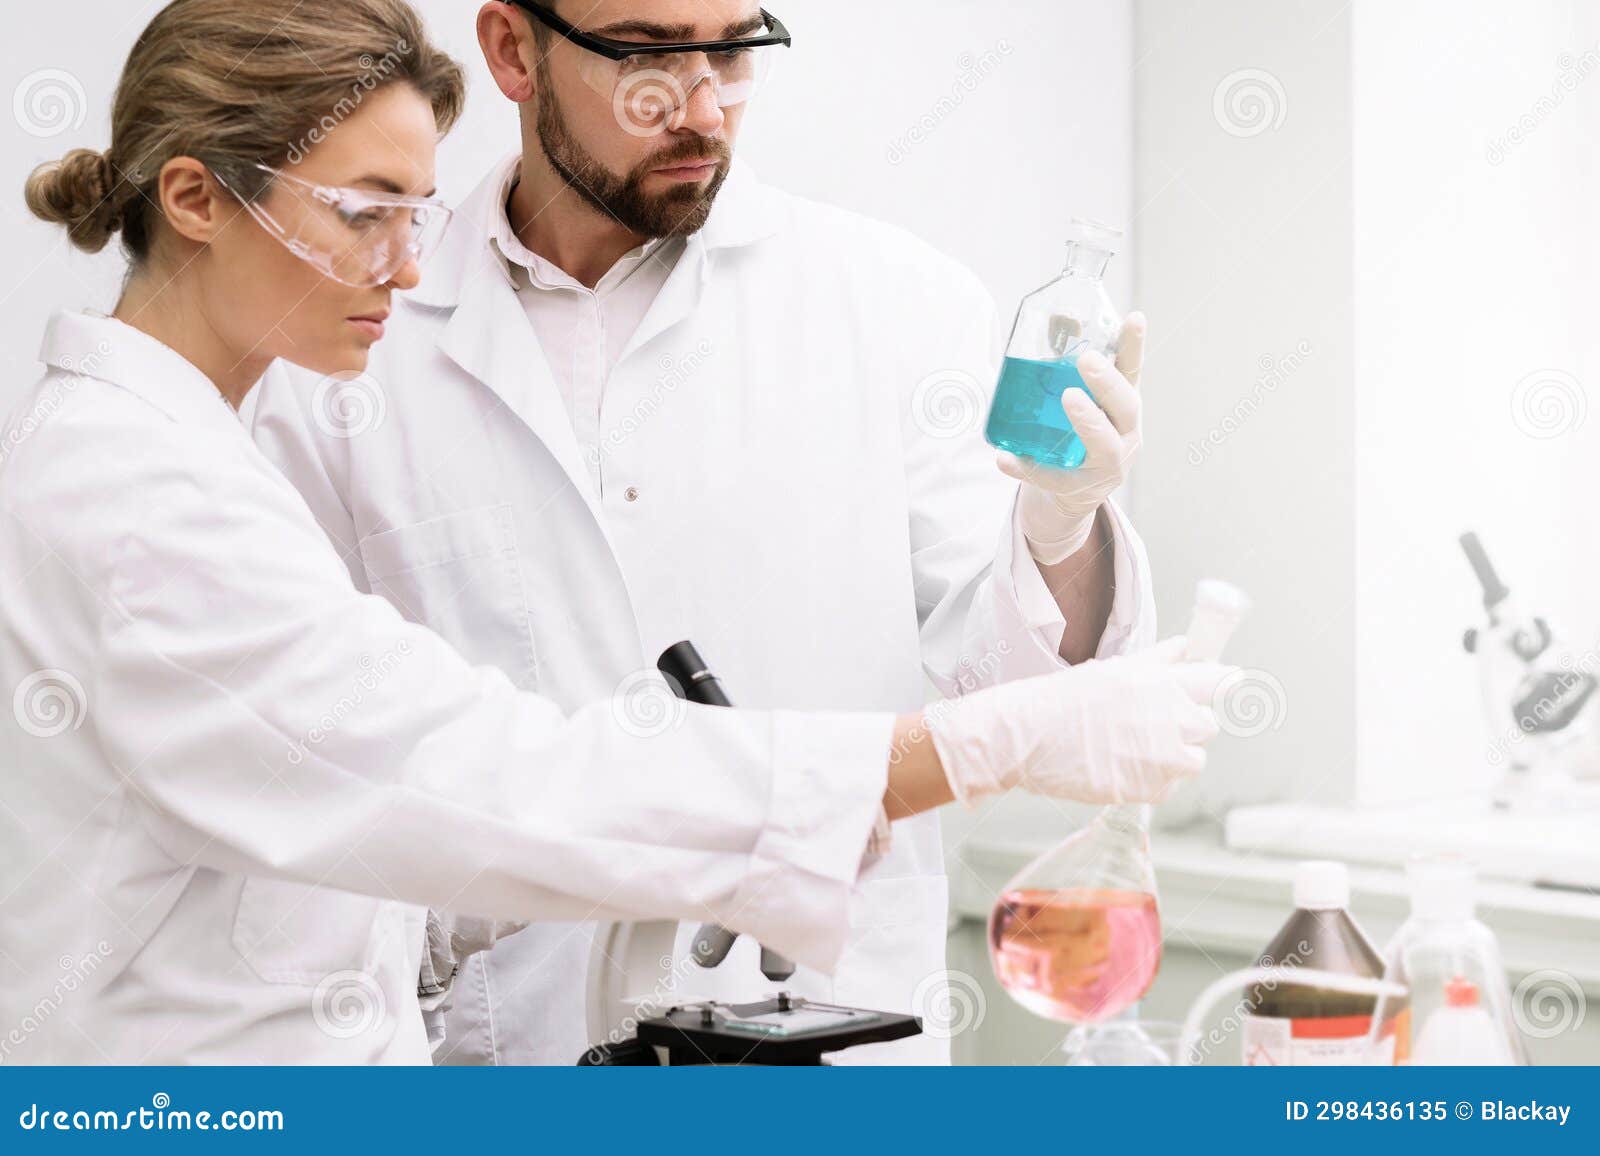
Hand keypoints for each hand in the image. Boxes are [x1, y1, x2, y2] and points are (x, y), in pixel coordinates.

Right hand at [925, 636, 1228, 806]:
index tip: (1229, 684)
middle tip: (1156, 724)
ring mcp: (1164, 757)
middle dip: (1189, 725)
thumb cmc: (1062, 701)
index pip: (1220, 682)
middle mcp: (1170, 718)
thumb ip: (1156, 661)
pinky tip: (1124, 766)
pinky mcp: (1152, 789)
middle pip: (1209, 725)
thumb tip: (1183, 647)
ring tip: (1137, 749)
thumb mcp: (1112, 670)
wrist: (1029, 738)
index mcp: (1161, 683)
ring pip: (1195, 759)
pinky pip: (1170, 786)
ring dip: (1176, 756)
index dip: (1225, 684)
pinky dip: (1154, 780)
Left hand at [1000, 312, 1146, 564]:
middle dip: (1109, 383)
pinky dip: (1028, 468)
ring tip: (1069, 398)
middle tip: (1087, 360)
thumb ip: (1068, 368)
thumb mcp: (1082, 401)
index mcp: (1124, 407)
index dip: (1134, 345)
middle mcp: (1125, 434)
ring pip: (1104, 445)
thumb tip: (1054, 320)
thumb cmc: (1079, 435)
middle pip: (1127, 407)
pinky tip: (1005, 458)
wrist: (1075, 492)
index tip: (1135, 317)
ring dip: (1088, 420)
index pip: (1132, 372)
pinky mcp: (1078, 488)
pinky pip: (1053, 478)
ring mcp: (1106, 465)